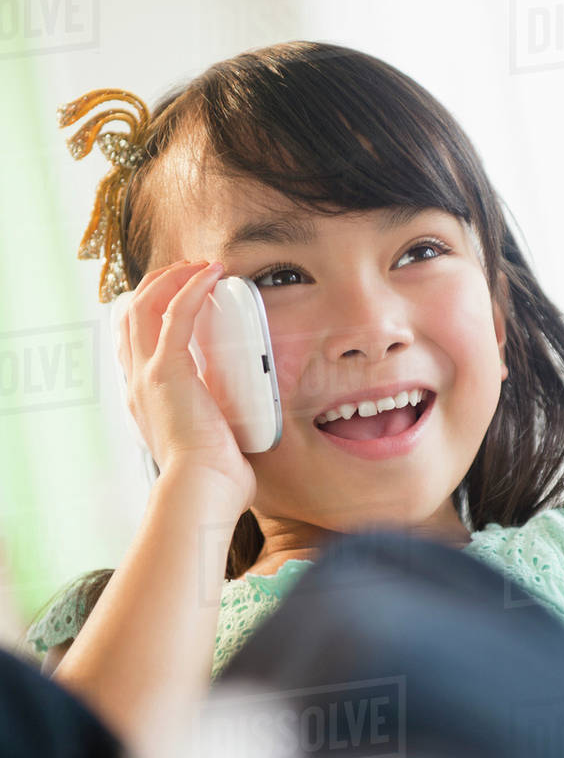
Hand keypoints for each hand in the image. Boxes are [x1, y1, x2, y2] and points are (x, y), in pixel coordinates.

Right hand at [116, 260, 256, 512]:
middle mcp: (136, 384)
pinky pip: (175, 312)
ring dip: (172, 278)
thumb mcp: (206, 446)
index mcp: (143, 401)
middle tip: (187, 272)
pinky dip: (192, 287)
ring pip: (144, 305)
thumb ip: (215, 430)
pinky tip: (212, 274)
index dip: (148, 314)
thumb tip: (239, 434)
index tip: (175, 299)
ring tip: (200, 265)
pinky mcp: (167, 370)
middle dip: (157, 285)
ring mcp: (147, 375)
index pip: (131, 344)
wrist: (201, 491)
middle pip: (130, 315)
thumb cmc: (211, 482)